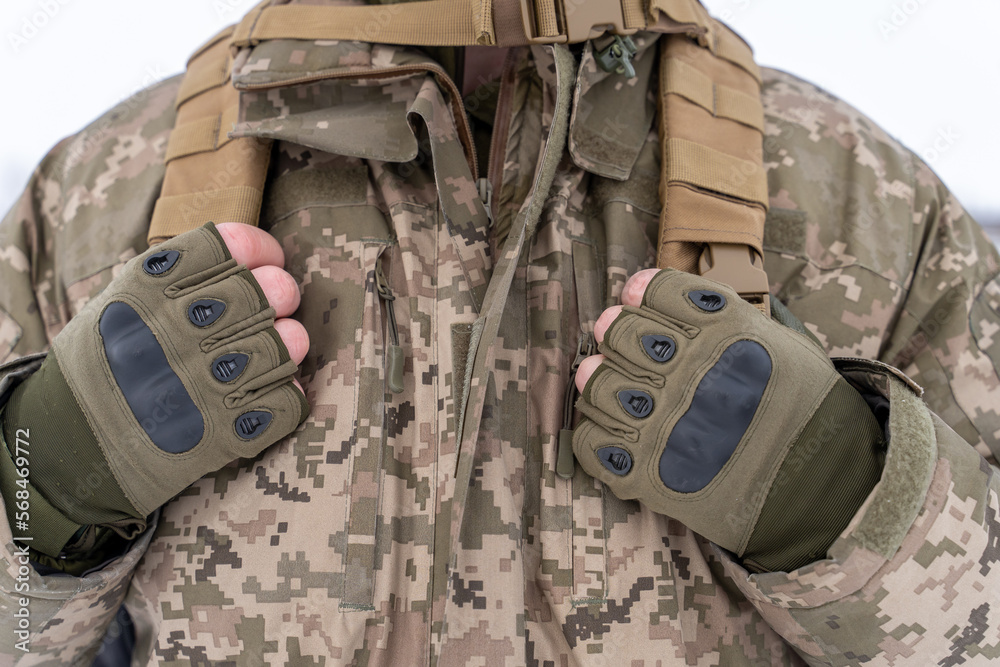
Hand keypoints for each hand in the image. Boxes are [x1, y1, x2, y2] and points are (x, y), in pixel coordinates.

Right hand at [0, 223, 309, 556]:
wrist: (70, 444)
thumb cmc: (103, 363)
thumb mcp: (123, 301)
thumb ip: (180, 276)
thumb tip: (249, 259)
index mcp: (152, 289)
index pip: (231, 246)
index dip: (261, 250)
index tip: (269, 259)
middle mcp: (181, 329)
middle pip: (270, 292)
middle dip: (281, 294)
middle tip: (276, 303)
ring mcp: (206, 381)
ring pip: (287, 345)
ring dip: (288, 345)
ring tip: (273, 349)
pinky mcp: (225, 431)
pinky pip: (287, 402)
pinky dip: (286, 397)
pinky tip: (267, 394)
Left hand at [571, 269, 883, 569]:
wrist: (820, 490)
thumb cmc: (805, 412)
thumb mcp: (784, 343)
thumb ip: (729, 316)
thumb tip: (680, 295)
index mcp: (724, 332)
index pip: (658, 290)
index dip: (642, 292)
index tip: (636, 296)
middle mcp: (688, 372)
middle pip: (620, 333)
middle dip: (615, 331)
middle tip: (617, 336)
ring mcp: (663, 422)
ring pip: (598, 385)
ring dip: (598, 379)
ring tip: (605, 378)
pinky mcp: (645, 472)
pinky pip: (592, 442)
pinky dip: (594, 432)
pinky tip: (612, 428)